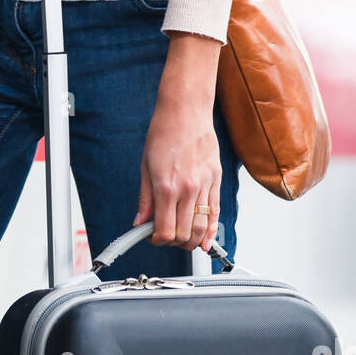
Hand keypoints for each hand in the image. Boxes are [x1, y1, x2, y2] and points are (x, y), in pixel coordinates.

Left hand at [131, 95, 221, 253]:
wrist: (185, 111)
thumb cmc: (164, 133)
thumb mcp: (145, 166)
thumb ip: (145, 198)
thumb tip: (139, 222)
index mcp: (166, 186)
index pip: (164, 230)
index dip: (156, 240)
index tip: (151, 236)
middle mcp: (187, 189)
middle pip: (183, 234)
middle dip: (172, 243)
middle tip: (164, 236)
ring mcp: (204, 186)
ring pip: (201, 228)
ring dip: (191, 241)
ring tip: (181, 239)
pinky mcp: (216, 181)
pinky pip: (215, 214)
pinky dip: (211, 232)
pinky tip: (206, 241)